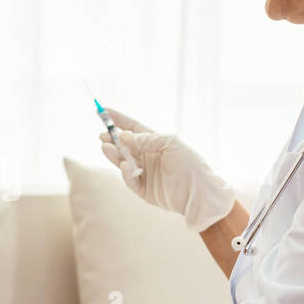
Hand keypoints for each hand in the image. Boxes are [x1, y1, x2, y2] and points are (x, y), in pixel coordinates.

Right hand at [98, 107, 235, 231]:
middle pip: (125, 145)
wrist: (200, 193)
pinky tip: (124, 166)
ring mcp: (146, 174)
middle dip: (112, 139)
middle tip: (102, 134)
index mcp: (157, 143)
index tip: (103, 111)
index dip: (118, 119)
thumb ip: (148, 139)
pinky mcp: (144, 190)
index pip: (133, 128)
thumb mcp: (171, 143)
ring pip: (123, 162)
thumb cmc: (191, 164)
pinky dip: (125, 173)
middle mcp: (149, 157)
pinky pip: (130, 180)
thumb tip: (124, 135)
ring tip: (105, 146)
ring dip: (113, 154)